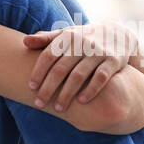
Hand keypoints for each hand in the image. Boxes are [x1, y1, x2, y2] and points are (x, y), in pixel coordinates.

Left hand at [23, 21, 143, 110]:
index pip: (48, 55)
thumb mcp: (67, 34)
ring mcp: (98, 52)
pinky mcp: (114, 60)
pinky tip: (82, 102)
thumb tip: (24, 42)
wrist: (118, 35)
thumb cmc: (84, 38)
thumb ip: (46, 39)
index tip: (30, 88)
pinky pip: (101, 77)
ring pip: (79, 75)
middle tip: (39, 104)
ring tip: (58, 108)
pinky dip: (91, 90)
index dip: (38, 72)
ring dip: (67, 93)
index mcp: (68, 37)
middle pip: (61, 68)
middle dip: (48, 88)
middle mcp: (82, 43)